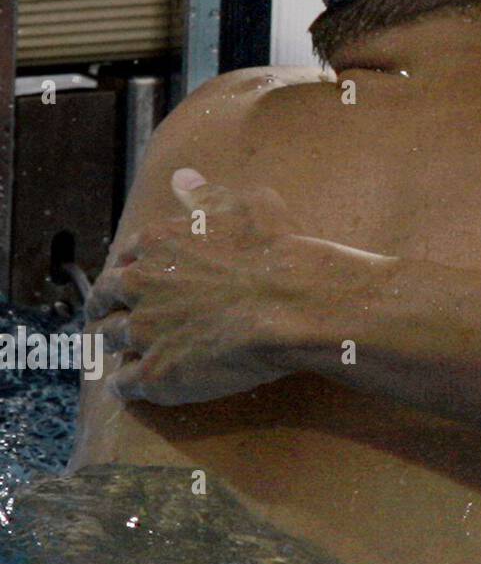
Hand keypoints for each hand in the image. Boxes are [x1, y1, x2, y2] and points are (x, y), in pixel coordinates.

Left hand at [88, 168, 348, 404]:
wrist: (294, 304)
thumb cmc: (276, 252)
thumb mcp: (243, 206)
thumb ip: (206, 194)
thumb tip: (182, 177)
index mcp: (157, 244)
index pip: (123, 258)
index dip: (127, 270)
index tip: (130, 279)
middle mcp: (139, 285)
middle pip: (103, 300)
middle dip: (105, 308)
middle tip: (111, 316)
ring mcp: (144, 331)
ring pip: (109, 341)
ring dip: (115, 345)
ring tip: (123, 352)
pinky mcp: (156, 374)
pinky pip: (123, 384)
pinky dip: (124, 385)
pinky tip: (130, 386)